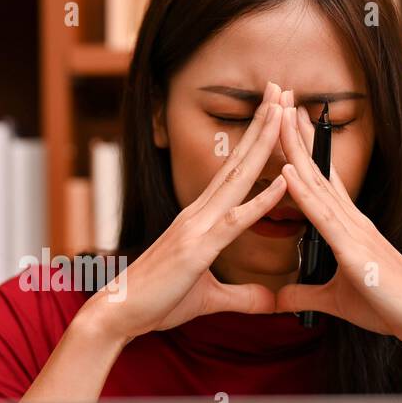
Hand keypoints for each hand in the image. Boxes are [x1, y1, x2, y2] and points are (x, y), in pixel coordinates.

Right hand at [79, 81, 289, 342]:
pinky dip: (261, 201)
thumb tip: (270, 301)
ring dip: (263, 144)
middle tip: (282, 89)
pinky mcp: (197, 249)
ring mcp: (196, 227)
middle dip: (262, 125)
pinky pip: (235, 221)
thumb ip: (241, 296)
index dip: (256, 142)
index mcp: (199, 219)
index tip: (275, 114)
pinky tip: (284, 181)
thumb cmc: (155, 303)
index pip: (234, 172)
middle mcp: (197, 214)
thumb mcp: (208, 298)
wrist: (117, 313)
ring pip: (237, 178)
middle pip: (238, 161)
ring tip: (283, 111)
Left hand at [274, 99, 401, 396]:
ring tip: (276, 117)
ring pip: (317, 183)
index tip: (283, 124)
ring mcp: (354, 232)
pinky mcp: (355, 251)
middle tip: (277, 99)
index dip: (301, 153)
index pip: (320, 182)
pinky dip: (304, 192)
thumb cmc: (388, 309)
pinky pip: (324, 217)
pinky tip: (287, 171)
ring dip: (294, 150)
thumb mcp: (335, 302)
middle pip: (316, 170)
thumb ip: (306, 295)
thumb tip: (280, 298)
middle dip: (294, 136)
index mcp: (348, 228)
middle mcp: (352, 221)